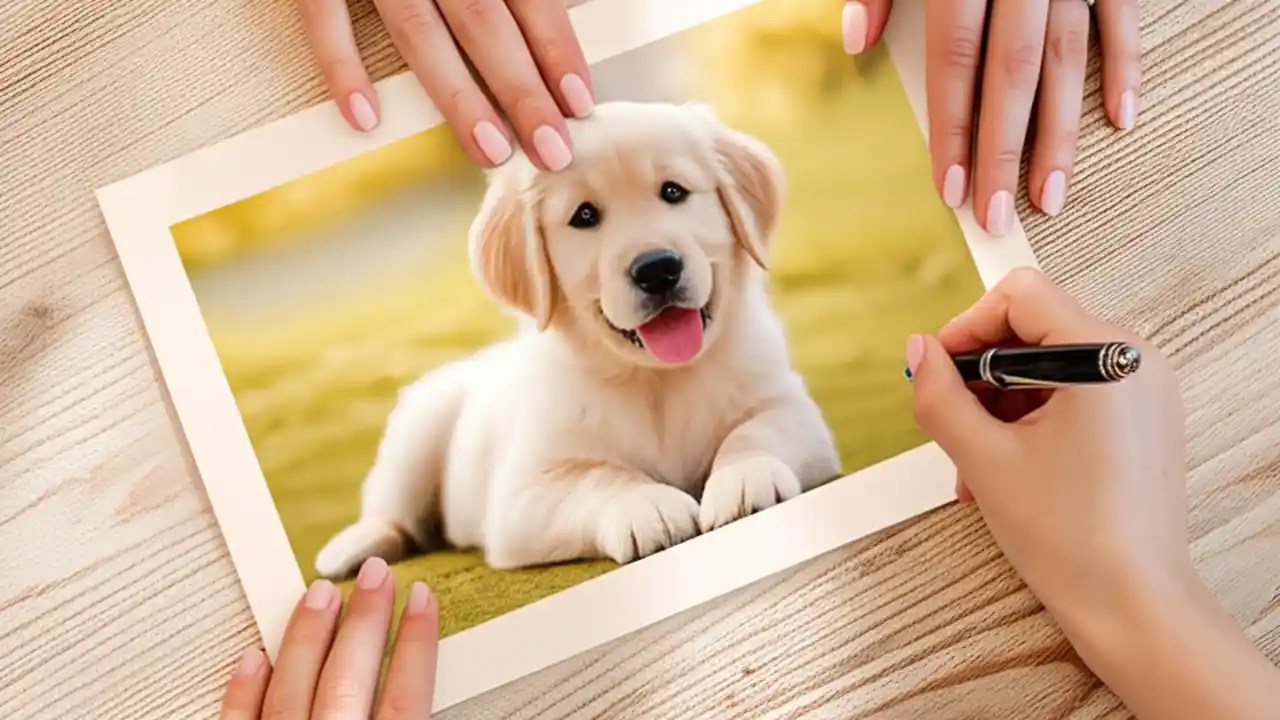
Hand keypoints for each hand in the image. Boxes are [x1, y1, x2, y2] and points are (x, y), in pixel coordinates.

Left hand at [220, 559, 438, 718]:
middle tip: (375, 574)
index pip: (405, 696)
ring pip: (292, 691)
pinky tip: (255, 658)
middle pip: (348, 681)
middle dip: (364, 620)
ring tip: (319, 592)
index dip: (417, 643)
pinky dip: (245, 691)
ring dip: (307, 637)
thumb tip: (458, 706)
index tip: (421, 599)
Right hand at [295, 0, 593, 171]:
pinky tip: (366, 117)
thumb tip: (552, 10)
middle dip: (522, 89)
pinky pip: (323, 14)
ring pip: (418, 29)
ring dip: (457, 94)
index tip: (579, 102)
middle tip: (551, 147)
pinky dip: (342, 65)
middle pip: (483, 21)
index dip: (556, 48)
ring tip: (490, 149)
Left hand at [845, 0, 1140, 230]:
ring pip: (1070, 58)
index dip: (954, 130)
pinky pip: (1123, 16)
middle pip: (1014, 75)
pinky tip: (1121, 120)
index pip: (956, 63)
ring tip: (1050, 194)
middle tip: (999, 218)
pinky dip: (1126, 66)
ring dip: (1062, 130)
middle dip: (1005, 152)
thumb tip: (857, 43)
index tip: (951, 190)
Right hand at [907, 269, 1279, 718]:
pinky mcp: (1145, 418)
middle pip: (1034, 328)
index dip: (967, 326)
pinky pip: (1077, 392)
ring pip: (1051, 364)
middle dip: (982, 373)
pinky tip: (1007, 464)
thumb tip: (919, 351)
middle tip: (954, 423)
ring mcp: (1146, 390)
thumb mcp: (983, 458)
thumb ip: (940, 395)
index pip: (1021, 294)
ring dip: (1002, 401)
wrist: (1132, 604)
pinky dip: (1034, 416)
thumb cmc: (1072, 538)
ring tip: (976, 460)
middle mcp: (1136, 360)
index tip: (938, 368)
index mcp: (1105, 356)